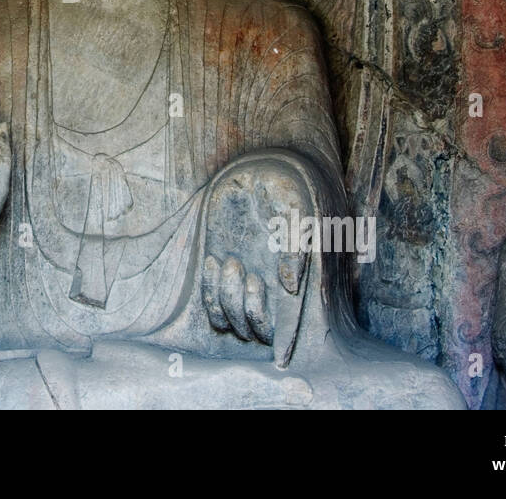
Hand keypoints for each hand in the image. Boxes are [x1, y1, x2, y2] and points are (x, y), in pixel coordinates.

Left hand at [201, 171, 304, 352]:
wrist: (255, 171)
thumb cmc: (281, 188)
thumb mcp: (294, 209)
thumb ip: (295, 246)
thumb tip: (290, 287)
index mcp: (288, 279)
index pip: (284, 325)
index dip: (278, 335)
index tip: (270, 322)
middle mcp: (265, 285)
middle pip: (255, 330)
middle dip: (250, 313)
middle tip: (250, 278)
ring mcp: (239, 278)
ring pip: (230, 319)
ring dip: (228, 301)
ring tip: (233, 262)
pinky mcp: (217, 267)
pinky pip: (210, 300)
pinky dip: (209, 291)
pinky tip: (214, 261)